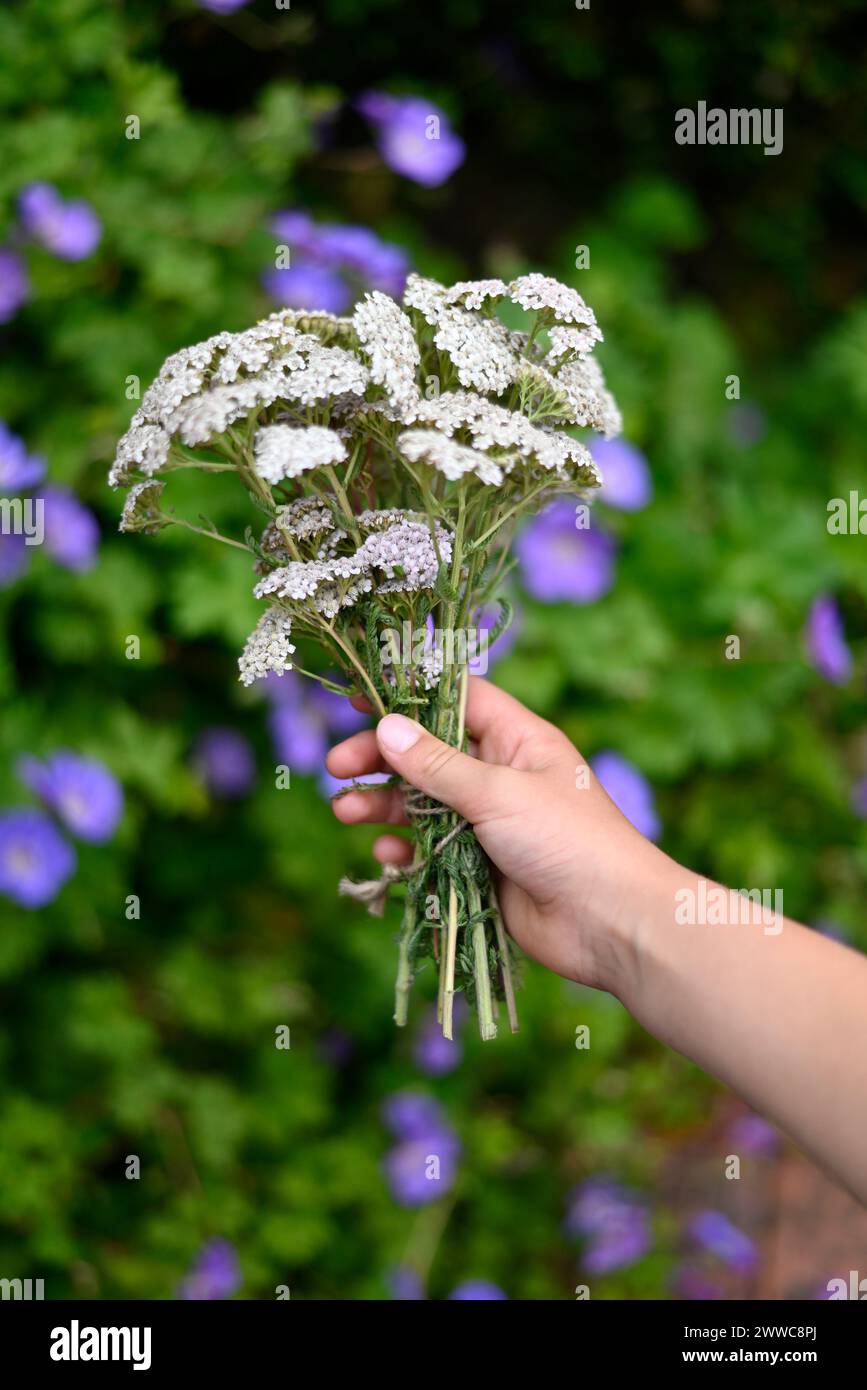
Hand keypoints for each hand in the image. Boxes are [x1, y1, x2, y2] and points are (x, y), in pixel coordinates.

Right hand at [326, 678, 675, 998]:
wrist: (611, 924)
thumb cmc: (568, 841)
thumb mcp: (498, 792)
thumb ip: (437, 764)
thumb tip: (387, 726)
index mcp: (518, 740)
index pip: (456, 699)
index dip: (407, 695)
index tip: (359, 699)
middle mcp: (502, 776)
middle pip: (428, 754)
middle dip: (382, 759)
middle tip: (337, 767)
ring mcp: (491, 824)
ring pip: (423, 805)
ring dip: (383, 806)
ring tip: (344, 811)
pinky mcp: (481, 869)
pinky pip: (432, 851)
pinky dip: (407, 850)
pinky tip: (388, 855)